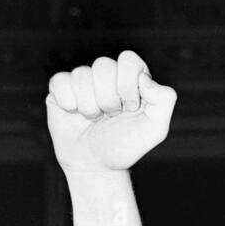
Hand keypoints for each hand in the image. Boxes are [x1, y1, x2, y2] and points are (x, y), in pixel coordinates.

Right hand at [45, 50, 176, 173]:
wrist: (96, 166)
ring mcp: (83, 79)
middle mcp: (107, 74)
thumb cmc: (125, 145)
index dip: (128, 85)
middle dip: (109, 100)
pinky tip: (75, 115)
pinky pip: (60, 82)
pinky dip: (69, 104)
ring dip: (90, 107)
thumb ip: (164, 100)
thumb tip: (144, 78)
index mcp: (131, 77)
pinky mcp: (60, 87)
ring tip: (95, 119)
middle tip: (111, 117)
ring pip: (82, 75)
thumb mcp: (155, 129)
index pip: (128, 59)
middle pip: (103, 65)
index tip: (130, 108)